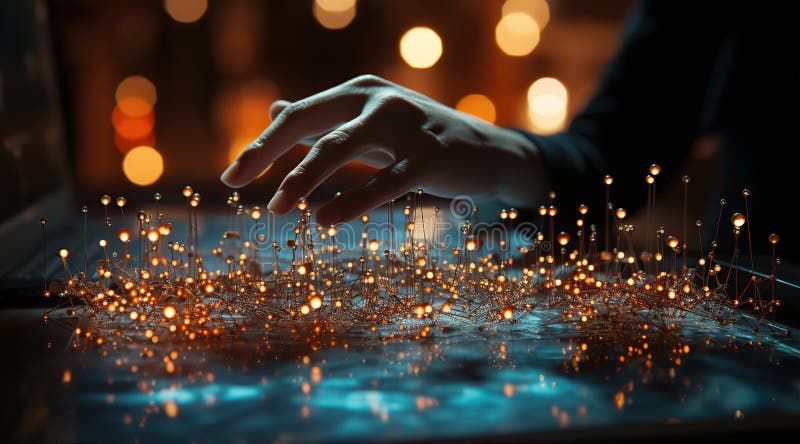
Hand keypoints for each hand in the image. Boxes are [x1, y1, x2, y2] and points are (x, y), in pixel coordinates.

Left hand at [220, 74, 544, 225]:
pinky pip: (383, 182)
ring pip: (341, 148)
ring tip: (276, 208)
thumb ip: (326, 118)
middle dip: (267, 153)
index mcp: (360, 91)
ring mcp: (405, 126)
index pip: (300, 115)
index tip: (232, 176)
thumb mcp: (370, 123)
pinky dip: (352, 201)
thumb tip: (276, 110)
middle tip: (233, 183)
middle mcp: (378, 99)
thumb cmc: (421, 139)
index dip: (262, 145)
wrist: (488, 151)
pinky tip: (323, 219)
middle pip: (311, 123)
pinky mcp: (429, 158)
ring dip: (303, 177)